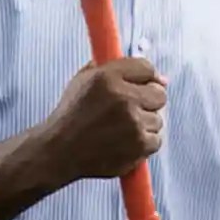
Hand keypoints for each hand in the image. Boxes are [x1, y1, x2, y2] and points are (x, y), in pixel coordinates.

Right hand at [39, 58, 167, 182]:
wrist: (59, 151)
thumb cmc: (71, 116)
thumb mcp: (83, 80)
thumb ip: (112, 68)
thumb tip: (154, 75)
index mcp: (108, 77)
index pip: (146, 68)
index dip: (148, 77)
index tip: (146, 85)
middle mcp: (123, 98)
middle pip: (159, 94)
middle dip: (149, 101)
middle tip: (133, 109)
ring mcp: (133, 123)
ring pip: (157, 120)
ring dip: (144, 125)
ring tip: (121, 130)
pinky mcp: (138, 145)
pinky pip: (155, 141)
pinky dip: (143, 144)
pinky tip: (124, 143)